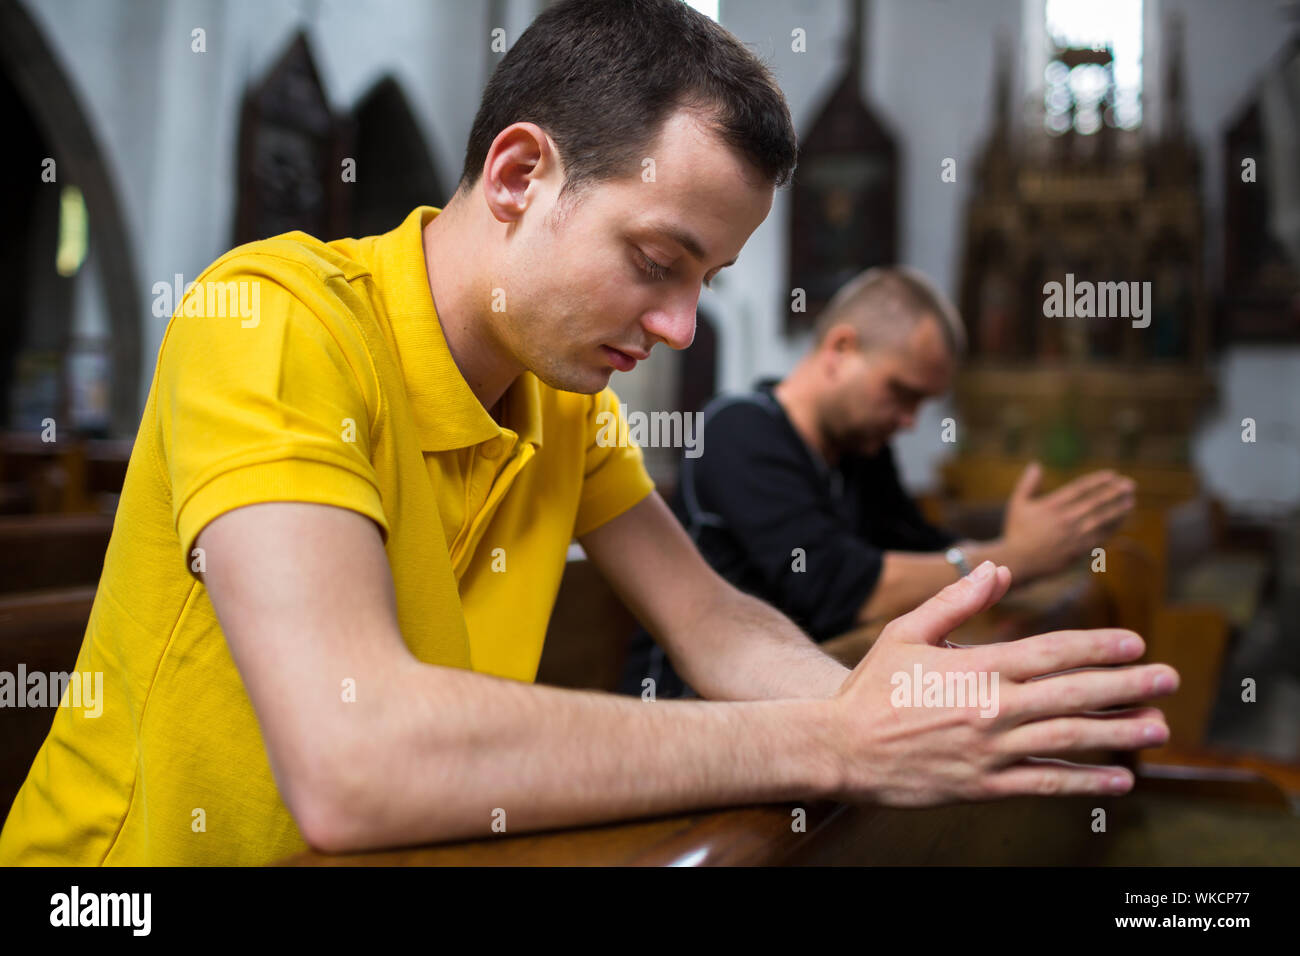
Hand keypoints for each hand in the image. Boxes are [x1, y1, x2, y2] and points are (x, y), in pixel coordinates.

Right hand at [826, 561, 1176, 806]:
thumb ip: (957, 602)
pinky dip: (1085, 782)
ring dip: (1119, 733)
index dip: (1098, 647)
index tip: (1135, 642)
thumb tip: (998, 571)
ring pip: (1069, 740)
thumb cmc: (872, 688)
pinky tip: (1118, 779)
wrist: (840, 748)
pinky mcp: (984, 786)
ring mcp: (991, 751)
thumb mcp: (906, 633)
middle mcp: (992, 710)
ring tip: (1158, 726)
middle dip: (1127, 685)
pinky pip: (1045, 783)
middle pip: (1074, 694)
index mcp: (977, 668)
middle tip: (1169, 678)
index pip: (1052, 653)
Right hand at [1002, 462, 1135, 577]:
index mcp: (1052, 506)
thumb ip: (1028, 484)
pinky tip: (1121, 522)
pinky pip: (1100, 537)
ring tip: (1131, 501)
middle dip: (1115, 492)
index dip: (1098, 480)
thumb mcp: (1017, 504)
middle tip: (1130, 484)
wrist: (1018, 561)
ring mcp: (1073, 536)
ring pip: (1102, 520)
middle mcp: (1065, 519)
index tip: (1113, 474)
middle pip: (1096, 502)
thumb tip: (1036, 465)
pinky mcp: (1078, 550)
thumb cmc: (1017, 531)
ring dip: (1119, 510)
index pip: (1080, 489)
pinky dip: (1113, 528)